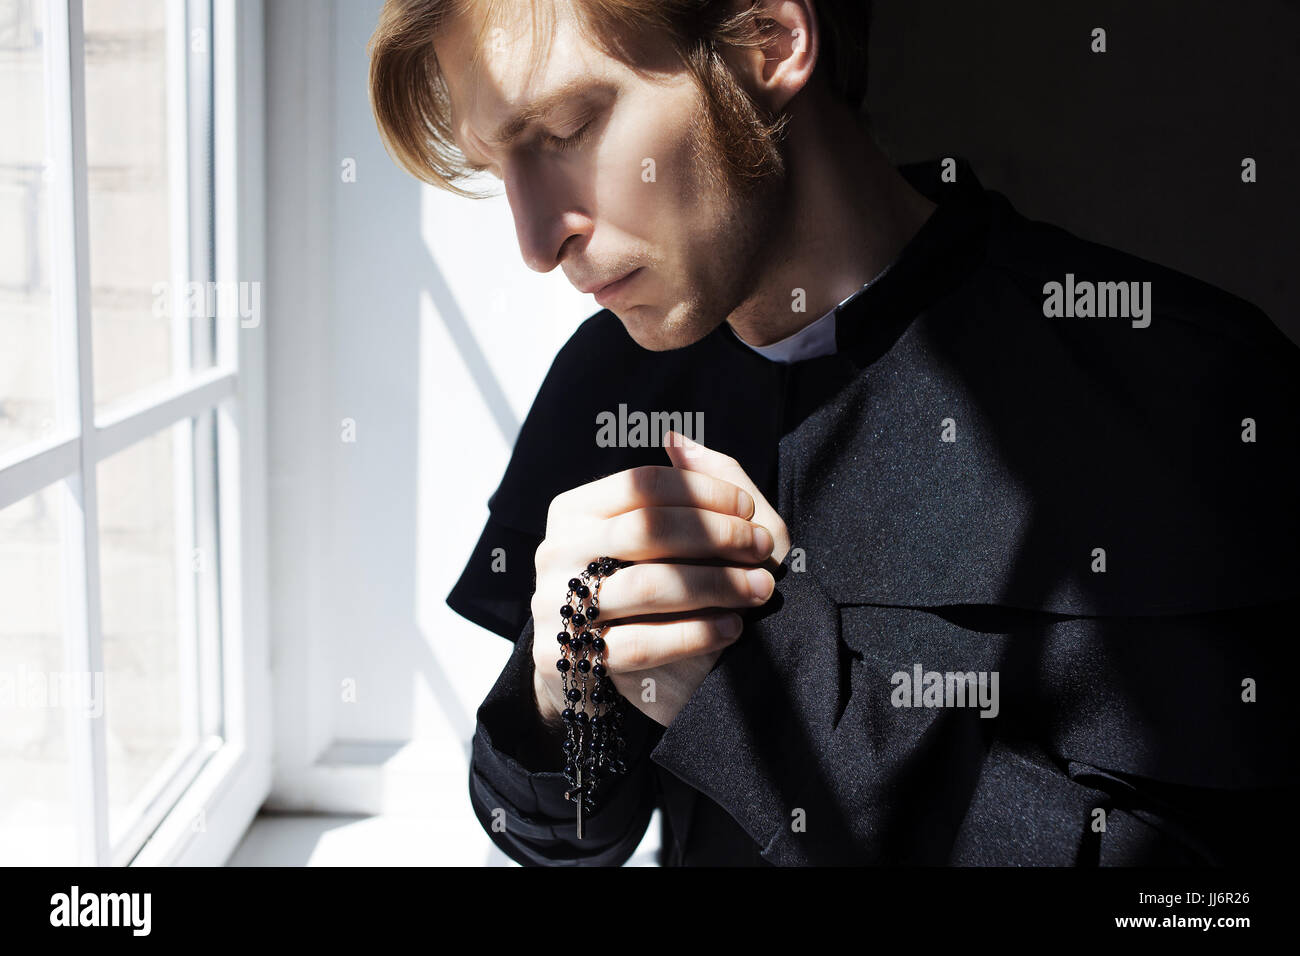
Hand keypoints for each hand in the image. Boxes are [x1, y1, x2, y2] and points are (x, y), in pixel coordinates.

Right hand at [531, 431, 788, 727]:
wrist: (608, 677)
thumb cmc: (658, 593)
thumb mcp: (682, 535)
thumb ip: (692, 483)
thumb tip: (677, 439)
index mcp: (574, 511)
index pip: (641, 484)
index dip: (703, 492)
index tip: (749, 509)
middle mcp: (556, 550)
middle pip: (646, 528)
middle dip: (716, 534)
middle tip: (760, 548)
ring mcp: (554, 605)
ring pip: (647, 584)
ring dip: (718, 583)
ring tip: (758, 589)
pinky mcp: (564, 660)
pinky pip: (641, 643)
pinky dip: (696, 633)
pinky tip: (732, 627)